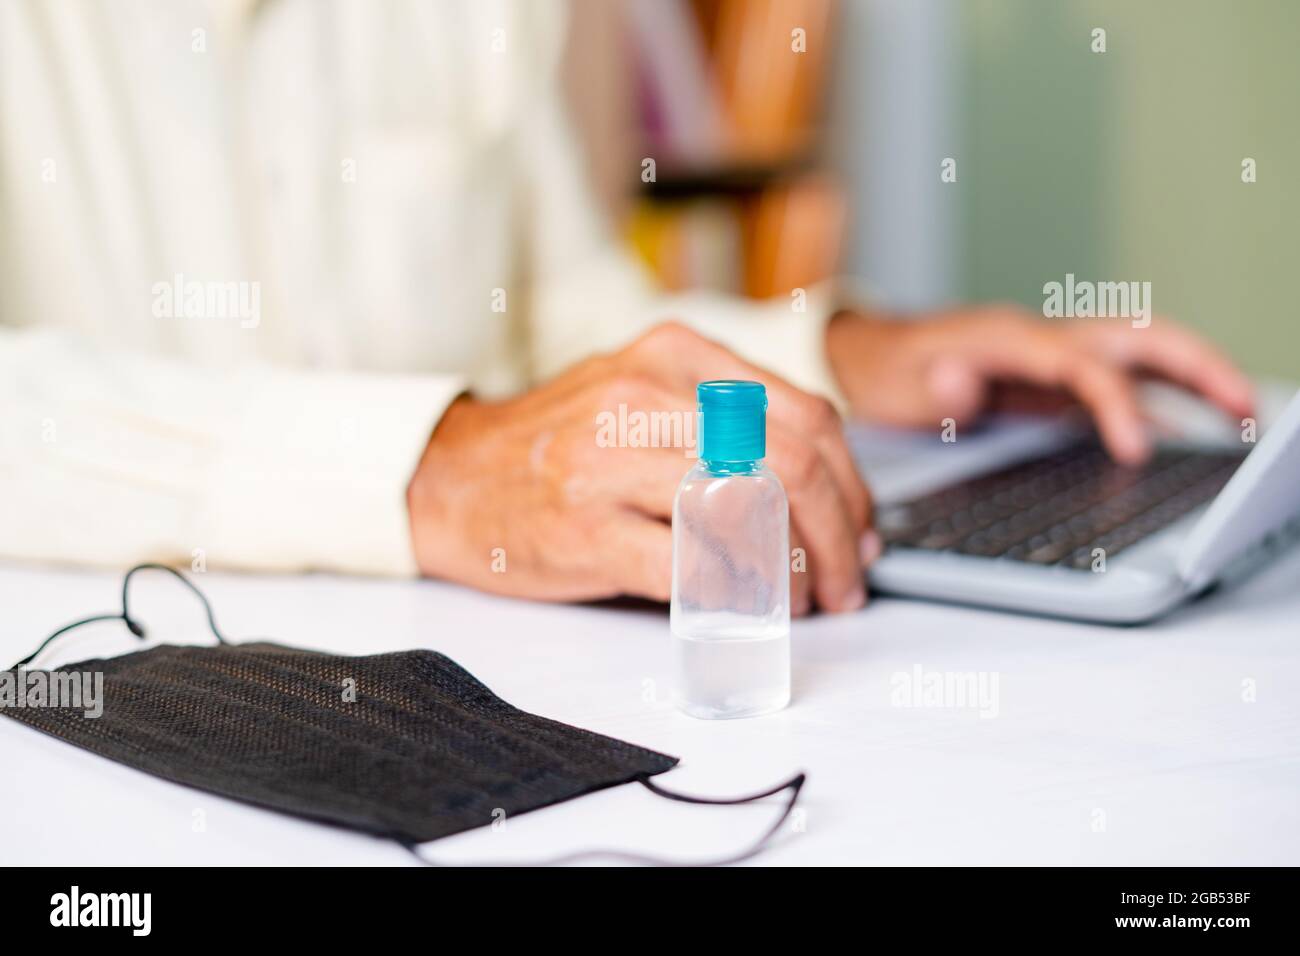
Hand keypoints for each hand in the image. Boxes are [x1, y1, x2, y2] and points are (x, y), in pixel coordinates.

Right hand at [407, 323, 874, 613]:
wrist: (450, 478)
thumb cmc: (559, 446)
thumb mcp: (642, 396)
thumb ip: (725, 422)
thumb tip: (825, 489)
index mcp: (674, 356)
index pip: (806, 415)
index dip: (852, 485)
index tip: (860, 529)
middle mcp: (645, 398)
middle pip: (791, 463)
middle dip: (839, 534)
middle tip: (846, 578)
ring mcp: (611, 464)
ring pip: (751, 512)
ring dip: (797, 572)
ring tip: (804, 598)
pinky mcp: (587, 532)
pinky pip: (692, 569)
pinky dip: (738, 597)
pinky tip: (749, 609)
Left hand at [826, 305, 1254, 462]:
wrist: (867, 357)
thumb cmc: (885, 372)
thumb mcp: (895, 384)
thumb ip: (933, 386)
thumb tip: (960, 380)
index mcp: (1010, 339)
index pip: (1083, 365)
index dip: (1116, 404)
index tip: (1139, 451)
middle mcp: (1042, 339)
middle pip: (1137, 339)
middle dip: (1197, 366)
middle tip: (1245, 407)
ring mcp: (1053, 359)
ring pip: (1141, 358)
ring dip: (1195, 379)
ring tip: (1244, 416)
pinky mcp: (1053, 383)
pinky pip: (1119, 387)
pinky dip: (1159, 405)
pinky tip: (1190, 434)